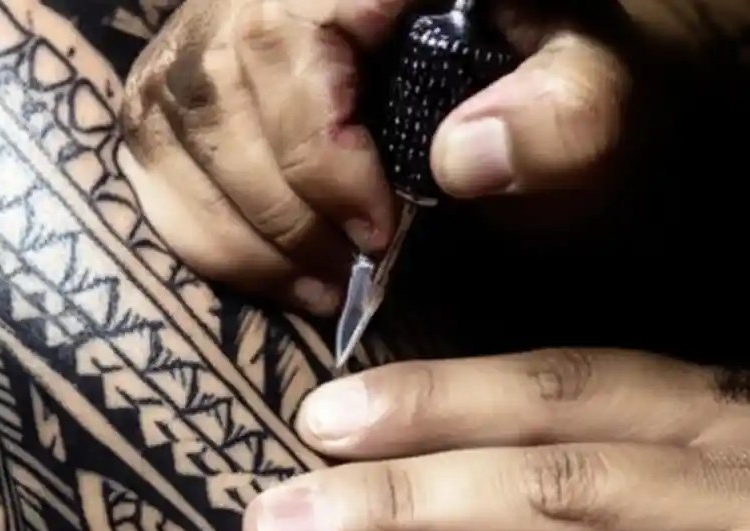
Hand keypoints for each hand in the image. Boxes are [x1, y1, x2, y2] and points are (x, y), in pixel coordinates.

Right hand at [119, 0, 632, 312]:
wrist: (537, 59)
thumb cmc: (564, 75)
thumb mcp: (604, 85)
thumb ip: (572, 110)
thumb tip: (461, 160)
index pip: (286, 40)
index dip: (316, 152)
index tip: (379, 234)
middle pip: (210, 85)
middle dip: (274, 206)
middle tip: (342, 277)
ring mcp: (217, 13)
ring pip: (162, 118)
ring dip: (228, 228)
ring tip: (308, 284)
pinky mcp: (190, 63)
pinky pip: (145, 143)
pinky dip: (189, 222)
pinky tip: (257, 262)